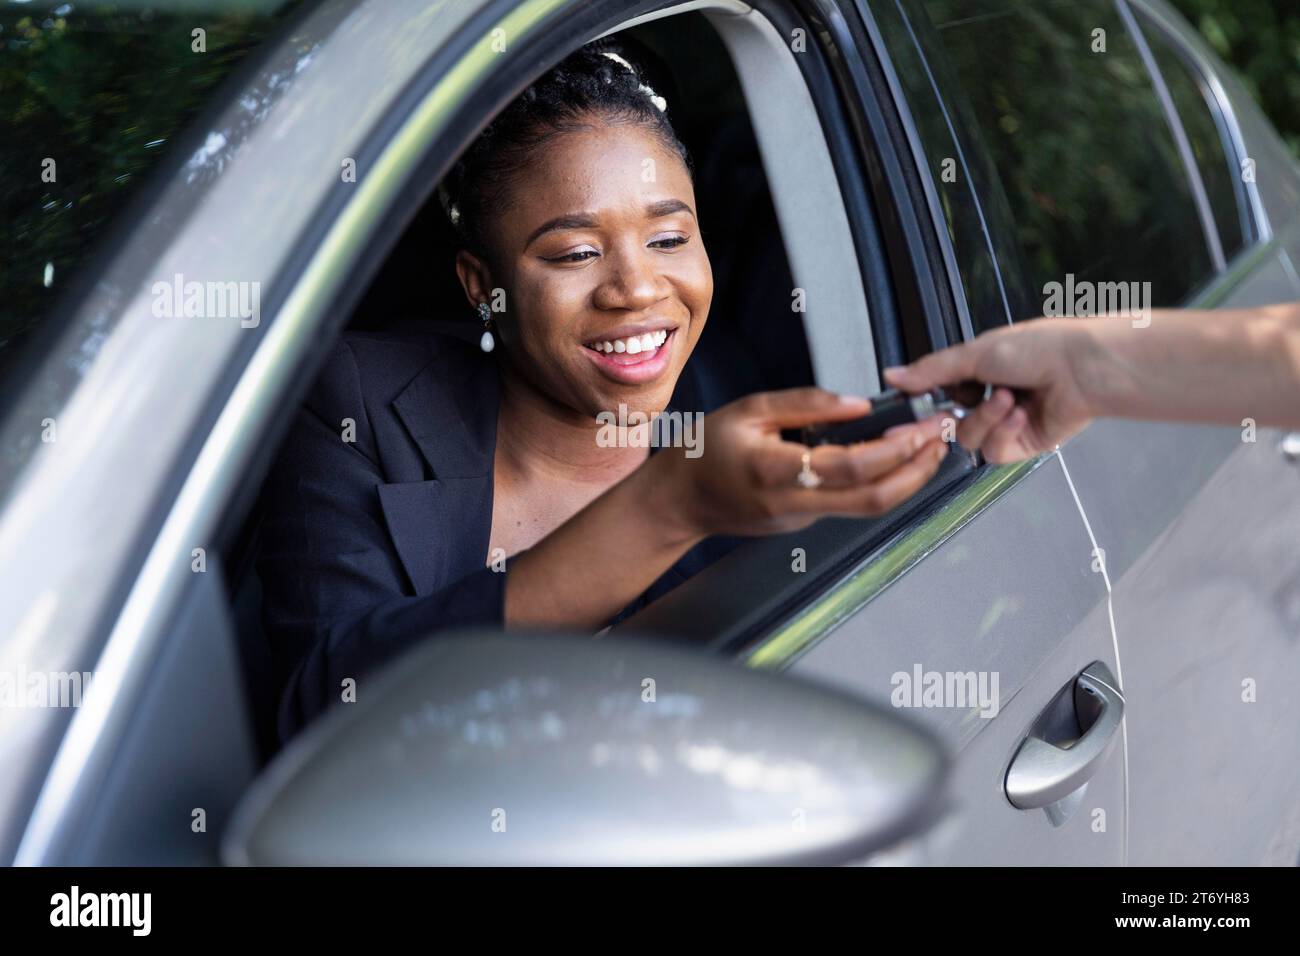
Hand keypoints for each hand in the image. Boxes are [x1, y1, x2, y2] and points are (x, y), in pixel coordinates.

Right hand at [657, 386, 949, 538]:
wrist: (680, 500)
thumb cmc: (705, 451)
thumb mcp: (749, 408)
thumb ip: (806, 403)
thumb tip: (859, 403)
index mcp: (776, 470)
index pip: (850, 467)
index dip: (893, 449)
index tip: (918, 425)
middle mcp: (793, 503)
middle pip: (873, 499)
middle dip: (917, 470)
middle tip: (940, 439)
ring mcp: (801, 519)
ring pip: (869, 508)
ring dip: (907, 479)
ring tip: (929, 447)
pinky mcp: (804, 523)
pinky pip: (851, 505)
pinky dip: (881, 482)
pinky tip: (892, 458)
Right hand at [882, 320, 1100, 463]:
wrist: (1084, 368)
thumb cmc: (1039, 348)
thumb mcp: (975, 353)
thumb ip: (931, 370)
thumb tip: (891, 375)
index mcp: (977, 372)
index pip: (937, 394)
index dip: (925, 402)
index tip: (912, 406)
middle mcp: (989, 398)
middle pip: (948, 421)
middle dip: (955, 412)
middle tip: (960, 402)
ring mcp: (1005, 424)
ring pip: (970, 437)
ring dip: (986, 417)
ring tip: (1008, 398)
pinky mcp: (1022, 445)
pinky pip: (994, 450)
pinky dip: (1003, 432)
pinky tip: (1021, 414)